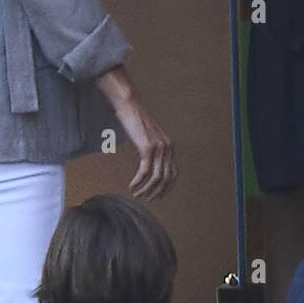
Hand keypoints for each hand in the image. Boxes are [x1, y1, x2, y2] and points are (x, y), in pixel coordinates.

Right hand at [94, 65, 177, 200]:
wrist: (129, 104)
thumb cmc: (135, 119)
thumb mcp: (149, 135)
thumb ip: (153, 148)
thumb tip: (150, 163)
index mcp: (170, 145)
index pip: (173, 173)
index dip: (167, 188)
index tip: (158, 196)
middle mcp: (167, 147)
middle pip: (166, 178)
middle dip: (156, 192)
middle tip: (146, 199)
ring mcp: (158, 148)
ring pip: (155, 178)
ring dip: (146, 190)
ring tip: (137, 194)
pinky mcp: (147, 147)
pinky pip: (144, 172)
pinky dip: (138, 182)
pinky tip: (132, 186)